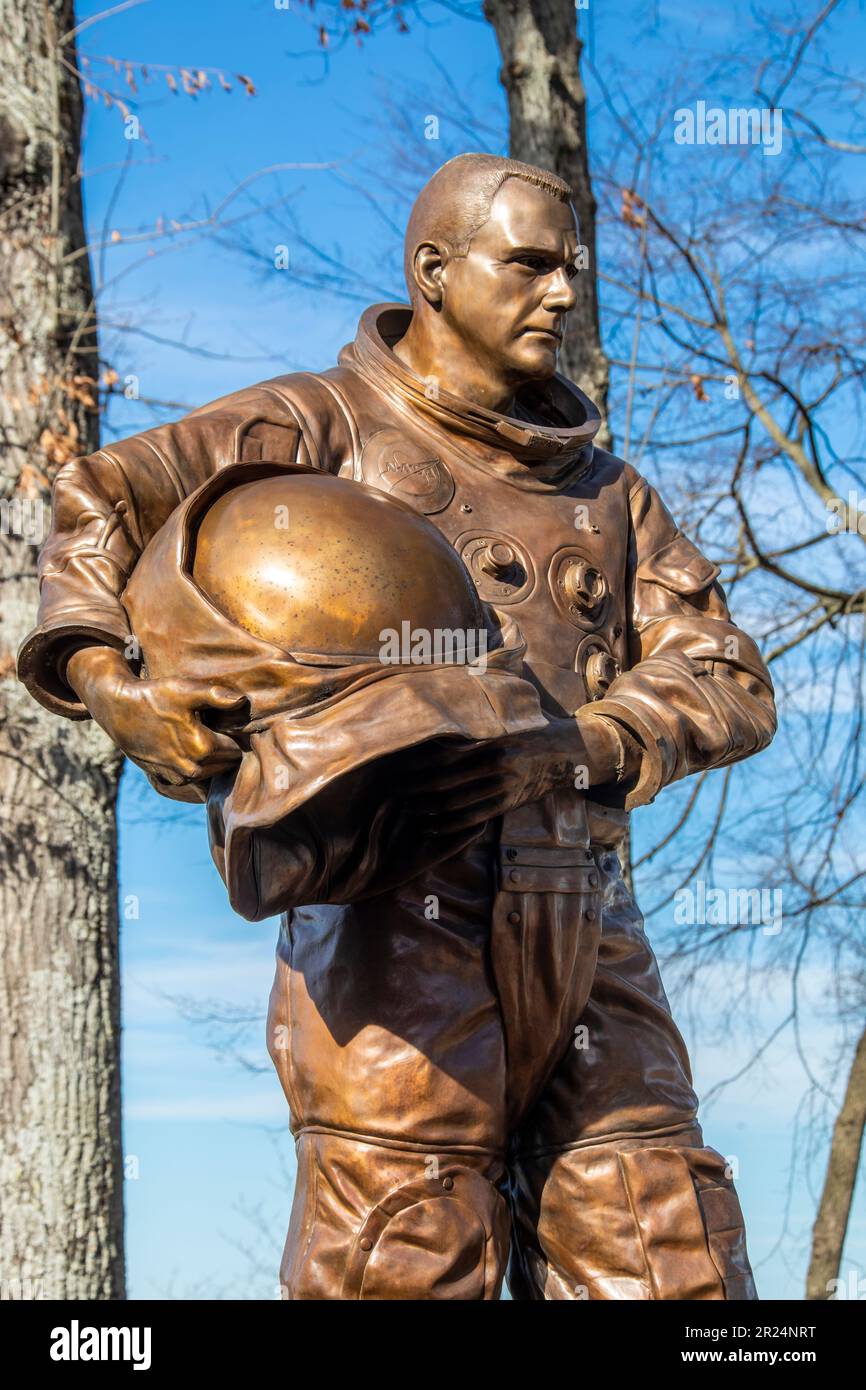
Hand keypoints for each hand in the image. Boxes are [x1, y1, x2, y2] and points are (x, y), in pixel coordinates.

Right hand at [66, 645, 244, 786]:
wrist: (119, 709)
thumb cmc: (154, 696)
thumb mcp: (186, 689)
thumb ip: (217, 695)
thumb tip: (243, 701)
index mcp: (202, 748)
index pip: (237, 749)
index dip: (235, 735)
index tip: (229, 723)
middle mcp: (192, 768)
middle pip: (226, 763)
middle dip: (225, 748)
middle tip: (217, 728)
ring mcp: (178, 776)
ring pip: (211, 771)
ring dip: (211, 758)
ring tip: (202, 736)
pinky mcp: (166, 778)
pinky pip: (193, 777)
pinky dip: (195, 765)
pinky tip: (187, 747)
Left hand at [399, 714, 627, 834]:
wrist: (566, 750)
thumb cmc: (529, 725)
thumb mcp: (506, 711)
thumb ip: (476, 710)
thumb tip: (439, 702)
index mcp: (490, 736)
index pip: (444, 751)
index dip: (416, 761)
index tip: (396, 763)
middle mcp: (495, 761)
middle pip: (444, 779)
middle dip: (414, 787)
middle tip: (392, 789)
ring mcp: (502, 785)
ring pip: (455, 802)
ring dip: (426, 807)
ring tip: (406, 807)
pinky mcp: (507, 803)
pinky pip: (473, 819)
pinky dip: (448, 826)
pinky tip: (430, 827)